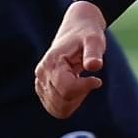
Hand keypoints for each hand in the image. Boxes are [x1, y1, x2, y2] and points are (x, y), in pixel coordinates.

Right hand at [35, 0, 109, 116]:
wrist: (77, 29)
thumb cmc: (87, 34)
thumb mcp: (94, 40)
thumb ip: (94, 52)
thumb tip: (94, 65)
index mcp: (52, 63)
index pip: (67, 90)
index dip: (85, 88)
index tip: (97, 80)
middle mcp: (42, 74)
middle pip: (62, 102)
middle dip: (80, 95)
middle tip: (89, 79)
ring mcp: (40, 82)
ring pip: (58, 109)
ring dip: (75, 101)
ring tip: (81, 82)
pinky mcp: (43, 89)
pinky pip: (56, 109)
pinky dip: (70, 104)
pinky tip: (77, 88)